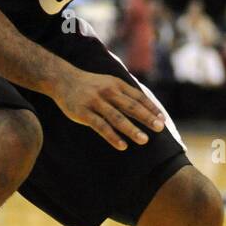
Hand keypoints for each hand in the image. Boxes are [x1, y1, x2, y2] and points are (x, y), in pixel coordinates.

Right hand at [50, 68, 165, 150]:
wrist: (63, 79)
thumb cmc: (91, 85)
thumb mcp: (109, 83)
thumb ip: (125, 94)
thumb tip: (146, 107)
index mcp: (117, 84)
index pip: (138, 97)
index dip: (151, 108)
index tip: (162, 119)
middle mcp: (107, 92)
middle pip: (131, 107)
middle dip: (146, 117)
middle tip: (159, 128)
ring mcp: (95, 102)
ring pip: (116, 117)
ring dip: (131, 129)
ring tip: (144, 140)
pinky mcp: (83, 113)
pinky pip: (100, 126)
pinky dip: (112, 136)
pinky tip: (123, 145)